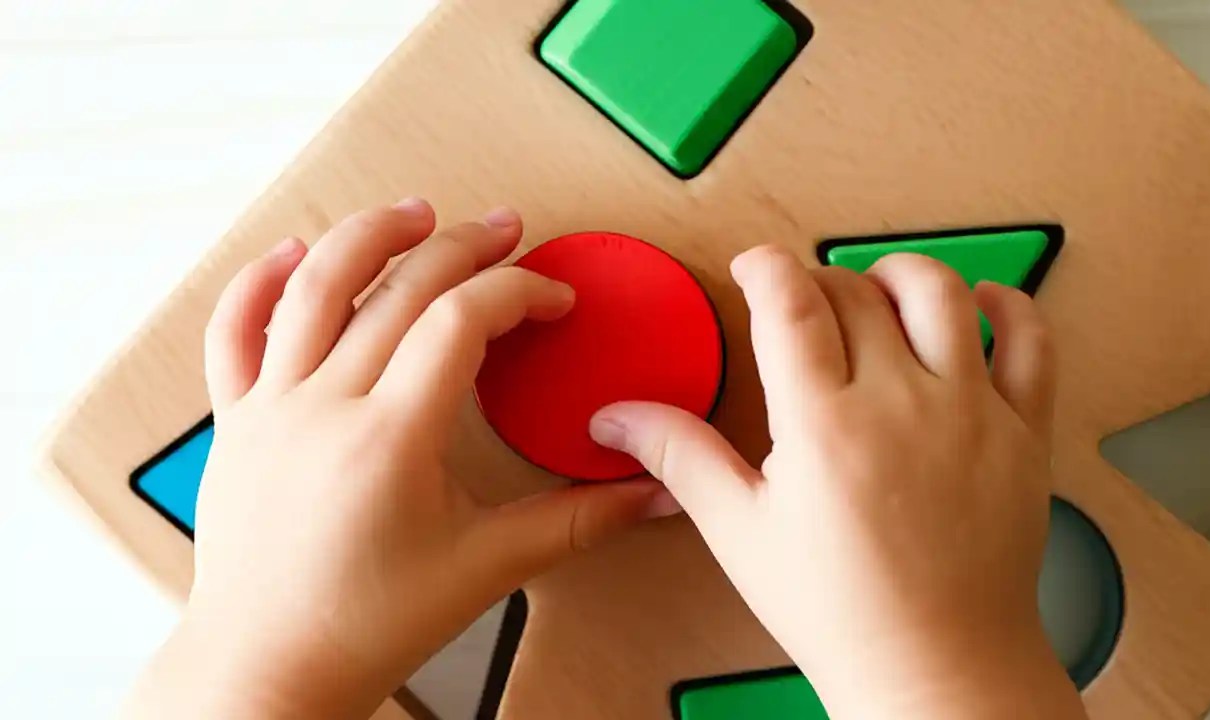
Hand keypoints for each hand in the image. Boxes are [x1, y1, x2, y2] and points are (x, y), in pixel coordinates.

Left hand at [122, 201, 677, 719]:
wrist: (268, 669)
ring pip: (312, 286)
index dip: (518, 292)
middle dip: (464, 247)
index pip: (460, 321)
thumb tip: (655, 497)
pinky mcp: (236, 421)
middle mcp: (323, 406)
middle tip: (506, 228)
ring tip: (414, 211)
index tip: (552, 300)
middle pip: (398, 288)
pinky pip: (234, 331)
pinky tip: (293, 253)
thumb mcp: (486, 568)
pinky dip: (259, 281)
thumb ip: (579, 521)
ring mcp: (271, 408)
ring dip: (369, 236)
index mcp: (389, 437)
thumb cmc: (366, 627)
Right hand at [591, 247, 1084, 717]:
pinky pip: (1033, 343)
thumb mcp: (740, 532)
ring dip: (900, 274)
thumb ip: (680, 457)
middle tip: (800, 306)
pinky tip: (981, 306)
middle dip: (817, 280)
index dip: (766, 267)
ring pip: (944, 294)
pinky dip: (1011, 307)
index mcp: (824, 426)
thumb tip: (615, 417)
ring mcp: (971, 412)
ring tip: (876, 291)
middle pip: (856, 292)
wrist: (936, 667)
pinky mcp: (1023, 433)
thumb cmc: (838, 610)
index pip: (791, 304)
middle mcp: (901, 403)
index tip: (753, 267)